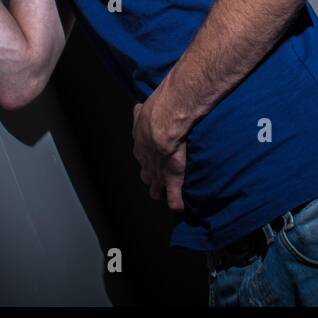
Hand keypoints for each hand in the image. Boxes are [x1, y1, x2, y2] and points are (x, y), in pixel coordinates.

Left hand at [131, 83, 186, 211]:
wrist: (164, 123)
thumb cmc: (154, 114)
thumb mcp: (141, 112)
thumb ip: (140, 114)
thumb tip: (138, 109)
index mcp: (140, 148)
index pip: (143, 158)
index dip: (149, 160)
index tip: (155, 160)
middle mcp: (146, 164)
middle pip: (146, 176)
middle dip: (152, 178)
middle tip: (160, 178)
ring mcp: (158, 174)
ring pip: (155, 190)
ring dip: (161, 191)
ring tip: (167, 194)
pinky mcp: (171, 180)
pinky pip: (173, 199)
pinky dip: (175, 203)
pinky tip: (178, 208)